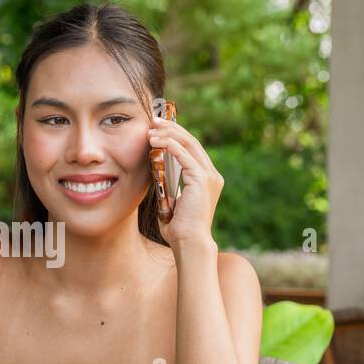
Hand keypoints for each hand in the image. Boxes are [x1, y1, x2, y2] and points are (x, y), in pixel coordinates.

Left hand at [148, 115, 223, 249]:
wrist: (189, 244)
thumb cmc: (179, 229)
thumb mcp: (172, 201)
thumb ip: (168, 186)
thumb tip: (155, 174)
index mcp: (207, 179)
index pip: (192, 149)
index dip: (175, 135)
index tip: (157, 129)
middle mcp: (212, 175)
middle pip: (192, 141)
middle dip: (171, 128)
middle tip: (153, 120)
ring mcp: (209, 176)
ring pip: (189, 144)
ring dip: (168, 133)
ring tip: (151, 128)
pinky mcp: (202, 179)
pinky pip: (185, 155)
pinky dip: (170, 145)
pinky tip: (156, 141)